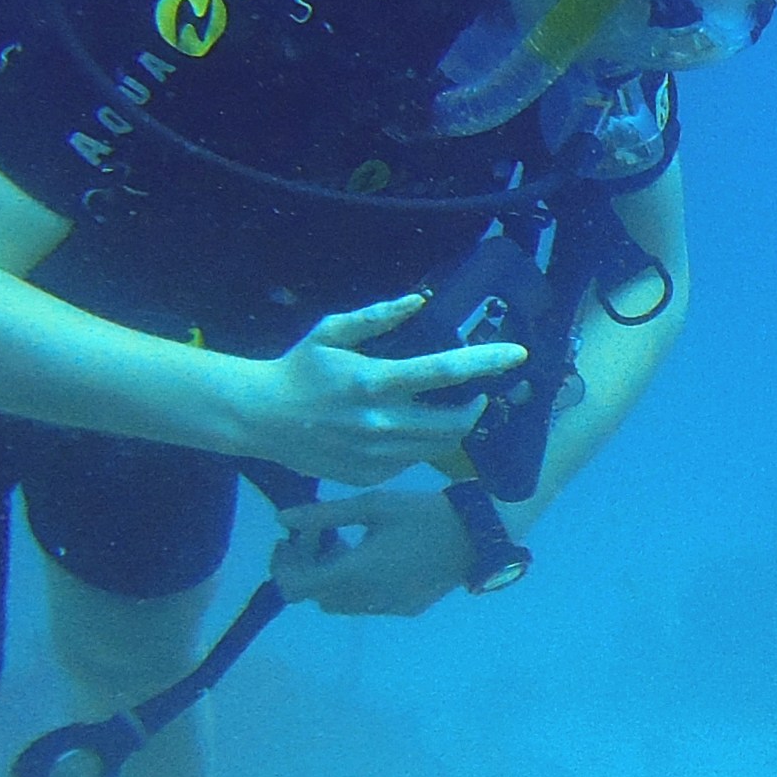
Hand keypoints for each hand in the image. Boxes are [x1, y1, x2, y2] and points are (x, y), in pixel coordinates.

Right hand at [224, 296, 527, 487]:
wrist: (259, 418)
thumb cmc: (298, 369)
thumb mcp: (331, 332)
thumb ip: (377, 317)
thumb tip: (419, 300)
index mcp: (373, 382)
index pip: (444, 371)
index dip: (486, 362)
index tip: (517, 354)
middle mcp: (380, 423)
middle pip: (455, 423)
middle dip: (476, 407)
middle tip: (478, 394)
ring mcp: (376, 455)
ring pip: (438, 446)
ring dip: (452, 428)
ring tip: (447, 410)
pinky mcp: (370, 476)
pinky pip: (412, 461)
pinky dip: (419, 445)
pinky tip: (405, 430)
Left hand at [270, 489, 479, 615]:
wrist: (476, 536)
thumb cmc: (422, 513)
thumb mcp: (371, 505)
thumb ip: (323, 515)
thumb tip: (282, 518)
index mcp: (354, 572)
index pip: (295, 587)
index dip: (282, 567)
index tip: (288, 540)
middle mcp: (366, 598)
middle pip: (314, 595)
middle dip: (306, 568)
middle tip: (317, 536)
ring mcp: (386, 608)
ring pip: (338, 603)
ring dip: (331, 579)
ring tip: (347, 545)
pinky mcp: (404, 609)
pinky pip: (366, 604)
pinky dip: (356, 586)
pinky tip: (375, 559)